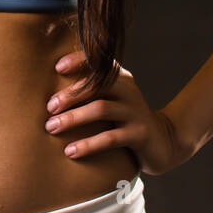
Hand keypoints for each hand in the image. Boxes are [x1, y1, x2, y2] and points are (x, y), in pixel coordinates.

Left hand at [45, 52, 185, 175]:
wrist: (164, 142)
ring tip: (51, 128)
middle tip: (48, 108)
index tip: (56, 67)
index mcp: (120, 78)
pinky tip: (70, 151)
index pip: (98, 62)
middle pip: (96, 84)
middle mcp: (128, 90)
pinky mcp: (139, 134)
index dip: (78, 61)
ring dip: (73, 118)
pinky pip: (110, 138)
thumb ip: (91, 91)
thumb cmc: (125, 120)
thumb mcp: (113, 100)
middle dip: (69, 95)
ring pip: (100, 109)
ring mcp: (135, 111)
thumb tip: (48, 93)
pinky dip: (87, 144)